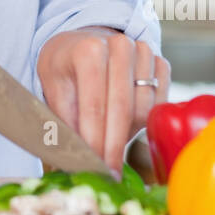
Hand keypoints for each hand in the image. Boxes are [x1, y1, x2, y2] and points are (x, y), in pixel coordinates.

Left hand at [35, 26, 169, 177]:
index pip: (94, 107)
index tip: (94, 167)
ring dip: (128, 134)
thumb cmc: (67, 66)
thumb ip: (63, 121)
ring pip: (143, 110)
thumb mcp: (53, 87)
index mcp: (89, 51)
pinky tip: (125, 125)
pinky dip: (144, 121)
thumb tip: (66, 163)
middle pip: (122, 110)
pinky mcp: (160, 63)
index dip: (95, 141)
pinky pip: (159, 104)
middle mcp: (120, 47)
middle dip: (114, 147)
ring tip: (109, 144)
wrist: (88, 40)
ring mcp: (144, 53)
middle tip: (108, 173)